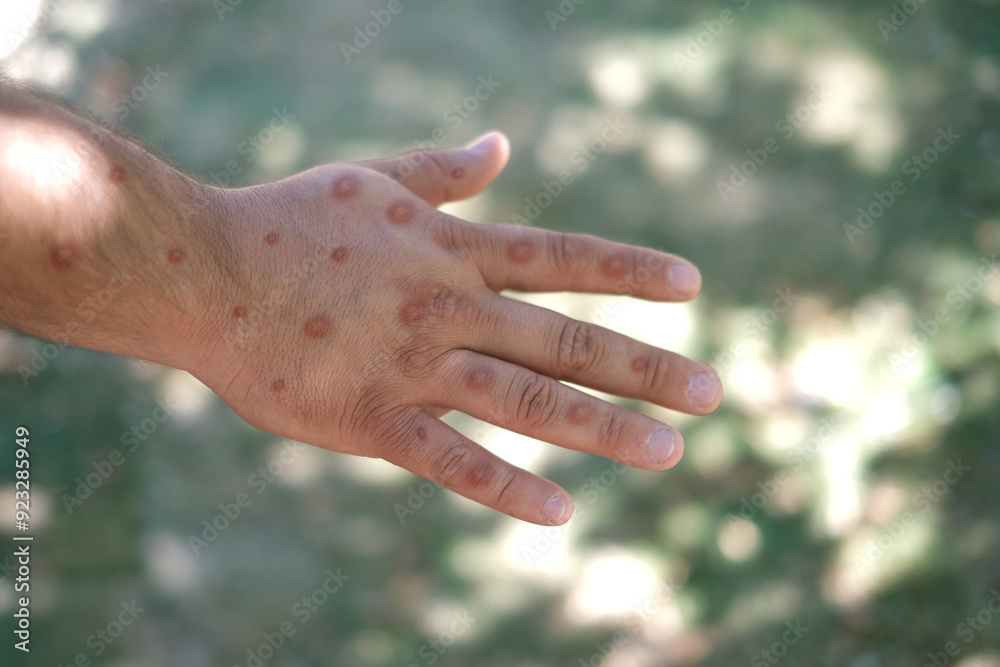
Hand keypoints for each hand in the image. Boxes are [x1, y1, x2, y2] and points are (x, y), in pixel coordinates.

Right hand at [181, 132, 722, 525]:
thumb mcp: (375, 181)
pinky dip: (505, 486)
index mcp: (450, 252)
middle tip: (712, 393)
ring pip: (526, 401)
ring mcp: (412, 364)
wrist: (202, 271)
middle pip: (564, 340)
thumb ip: (445, 173)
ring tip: (668, 450)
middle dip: (645, 366)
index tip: (693, 289)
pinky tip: (559, 511)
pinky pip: (449, 459)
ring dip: (603, 427)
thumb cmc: (285, 222)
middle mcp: (447, 306)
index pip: (562, 259)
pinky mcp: (370, 419)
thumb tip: (502, 144)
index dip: (629, 273)